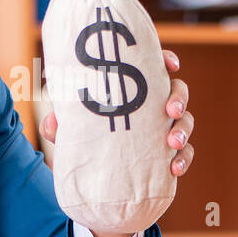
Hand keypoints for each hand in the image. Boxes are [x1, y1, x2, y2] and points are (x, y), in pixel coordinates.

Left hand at [38, 48, 194, 176]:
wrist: (94, 175)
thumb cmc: (84, 136)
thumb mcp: (70, 128)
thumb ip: (59, 124)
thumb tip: (52, 123)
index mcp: (134, 87)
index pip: (155, 66)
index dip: (167, 61)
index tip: (170, 65)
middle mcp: (154, 104)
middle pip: (177, 91)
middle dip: (178, 98)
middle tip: (170, 110)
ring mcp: (164, 127)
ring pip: (185, 121)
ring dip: (183, 130)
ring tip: (172, 143)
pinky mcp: (168, 152)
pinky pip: (185, 152)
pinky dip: (183, 159)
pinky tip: (174, 168)